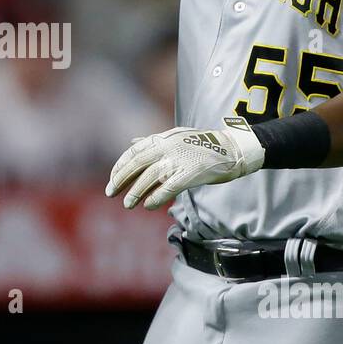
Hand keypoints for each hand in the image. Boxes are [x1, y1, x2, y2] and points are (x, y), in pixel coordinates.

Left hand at [105, 117, 265, 210]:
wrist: (232, 149)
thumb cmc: (203, 144)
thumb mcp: (176, 137)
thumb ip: (153, 141)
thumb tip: (132, 142)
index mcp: (163, 138)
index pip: (134, 152)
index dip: (120, 166)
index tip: (112, 180)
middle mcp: (168, 147)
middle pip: (137, 163)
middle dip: (121, 179)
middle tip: (110, 193)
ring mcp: (179, 160)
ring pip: (149, 177)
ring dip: (136, 192)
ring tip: (127, 204)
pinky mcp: (191, 173)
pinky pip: (168, 188)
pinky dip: (156, 197)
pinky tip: (148, 206)